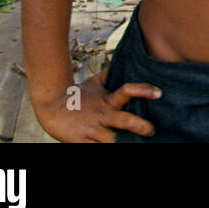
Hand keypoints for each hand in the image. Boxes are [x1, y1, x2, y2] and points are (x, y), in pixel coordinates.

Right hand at [34, 68, 159, 142]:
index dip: (142, 90)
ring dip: (124, 143)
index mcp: (107, 101)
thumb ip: (111, 73)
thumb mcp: (94, 83)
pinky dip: (105, 149)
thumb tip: (126, 57)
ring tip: (138, 146)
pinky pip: (96, 149)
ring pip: (112, 141)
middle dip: (140, 126)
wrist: (49, 106)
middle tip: (152, 131)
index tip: (158, 93)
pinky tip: (118, 149)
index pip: (127, 91)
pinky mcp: (80, 143)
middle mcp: (101, 116)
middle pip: (123, 121)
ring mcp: (91, 131)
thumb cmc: (77, 95)